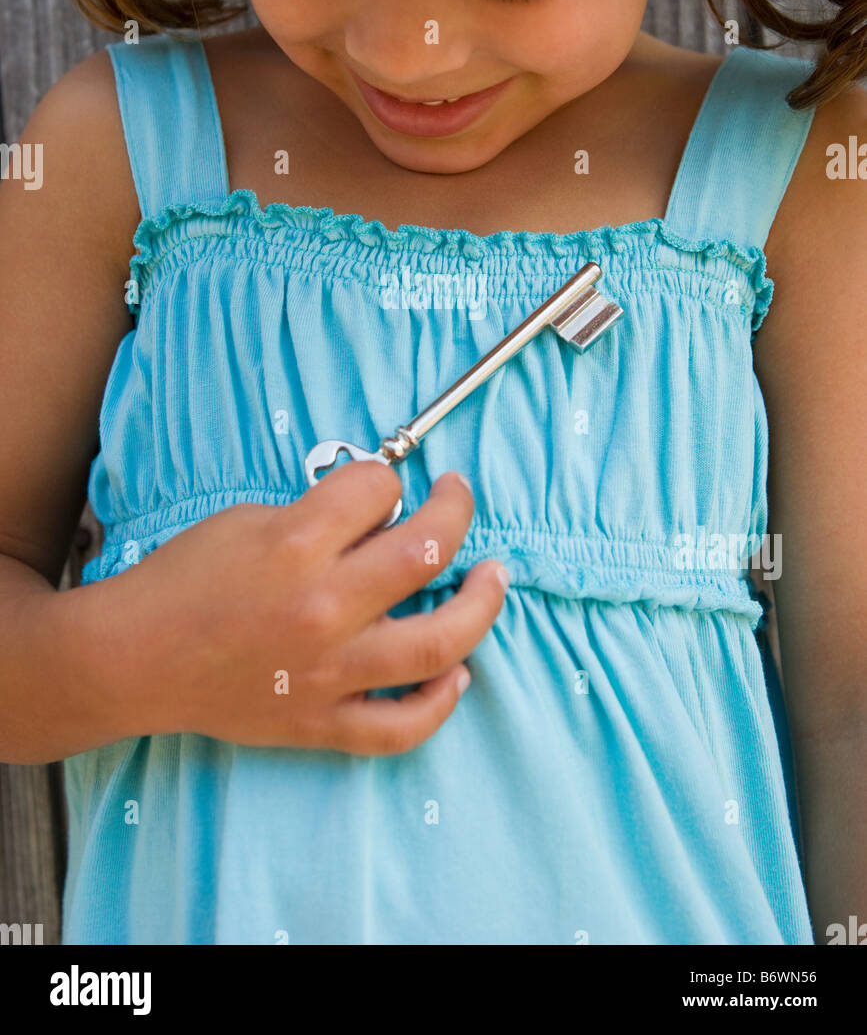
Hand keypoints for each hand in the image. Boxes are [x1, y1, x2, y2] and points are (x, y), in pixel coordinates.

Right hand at [138, 462, 506, 754]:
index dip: (386, 479)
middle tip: (458, 498)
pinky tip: (456, 673)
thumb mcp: (246, 520)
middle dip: (456, 512)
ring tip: (491, 577)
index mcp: (296, 545)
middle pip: (427, 551)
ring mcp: (329, 671)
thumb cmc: (184, 580)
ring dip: (480, 605)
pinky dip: (440, 703)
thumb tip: (381, 512)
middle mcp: (323, 607)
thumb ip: (317, 515)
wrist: (133, 660)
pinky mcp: (323, 722)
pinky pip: (402, 727)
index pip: (380, 490)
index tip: (383, 486)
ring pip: (439, 642)